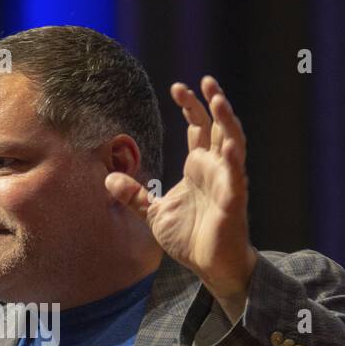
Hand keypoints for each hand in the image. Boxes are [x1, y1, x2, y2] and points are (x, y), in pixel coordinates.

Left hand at [105, 75, 257, 309]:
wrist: (210, 265)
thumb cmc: (189, 238)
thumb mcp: (154, 214)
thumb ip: (135, 196)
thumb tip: (108, 179)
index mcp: (199, 168)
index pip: (198, 128)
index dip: (191, 107)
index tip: (177, 87)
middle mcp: (215, 169)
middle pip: (218, 127)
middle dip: (213, 103)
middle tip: (206, 80)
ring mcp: (227, 181)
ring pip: (233, 142)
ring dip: (228, 121)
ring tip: (219, 99)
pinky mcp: (234, 198)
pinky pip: (236, 174)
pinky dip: (233, 157)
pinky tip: (229, 142)